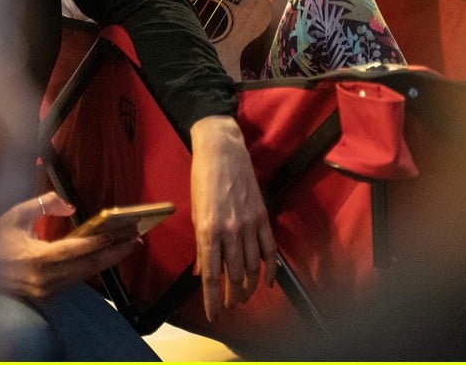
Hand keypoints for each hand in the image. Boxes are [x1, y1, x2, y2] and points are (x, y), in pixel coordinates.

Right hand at [0, 191, 140, 300]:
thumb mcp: (14, 215)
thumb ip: (43, 204)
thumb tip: (68, 205)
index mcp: (34, 259)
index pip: (74, 251)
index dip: (97, 242)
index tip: (117, 234)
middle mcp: (43, 279)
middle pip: (87, 267)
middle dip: (113, 254)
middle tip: (135, 240)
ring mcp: (44, 290)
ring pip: (83, 276)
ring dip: (106, 262)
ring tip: (126, 247)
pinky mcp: (45, 294)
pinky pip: (73, 280)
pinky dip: (90, 268)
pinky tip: (104, 257)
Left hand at [189, 115, 277, 320]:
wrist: (222, 150)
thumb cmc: (203, 178)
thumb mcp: (195, 212)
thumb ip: (201, 246)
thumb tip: (201, 271)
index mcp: (208, 230)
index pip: (212, 275)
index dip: (212, 299)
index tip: (214, 314)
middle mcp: (230, 230)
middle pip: (234, 276)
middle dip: (231, 296)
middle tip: (229, 305)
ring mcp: (248, 224)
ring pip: (252, 267)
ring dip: (248, 287)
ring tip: (243, 296)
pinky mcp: (262, 217)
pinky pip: (269, 250)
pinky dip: (271, 269)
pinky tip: (268, 281)